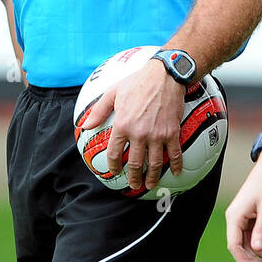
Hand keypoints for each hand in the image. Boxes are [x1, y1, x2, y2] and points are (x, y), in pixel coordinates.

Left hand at [79, 62, 184, 190]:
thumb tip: (85, 125)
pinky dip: (176, 165)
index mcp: (122, 125)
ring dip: (152, 178)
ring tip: (150, 185)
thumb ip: (98, 111)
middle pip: (135, 164)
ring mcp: (157, 135)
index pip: (115, 153)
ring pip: (155, 163)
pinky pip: (174, 153)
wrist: (164, 75)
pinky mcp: (172, 132)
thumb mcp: (112, 93)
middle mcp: (139, 134)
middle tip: (134, 184)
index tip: (115, 171)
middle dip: (134, 178)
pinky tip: (176, 172)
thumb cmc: (137, 82)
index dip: (114, 166)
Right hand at [224, 153, 261, 261]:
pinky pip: (250, 237)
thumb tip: (258, 250)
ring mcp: (241, 219)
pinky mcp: (248, 218)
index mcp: (234, 217)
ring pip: (244, 244)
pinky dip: (258, 246)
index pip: (234, 245)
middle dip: (250, 261)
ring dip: (255, 256)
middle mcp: (234, 219)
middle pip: (238, 247)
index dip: (243, 261)